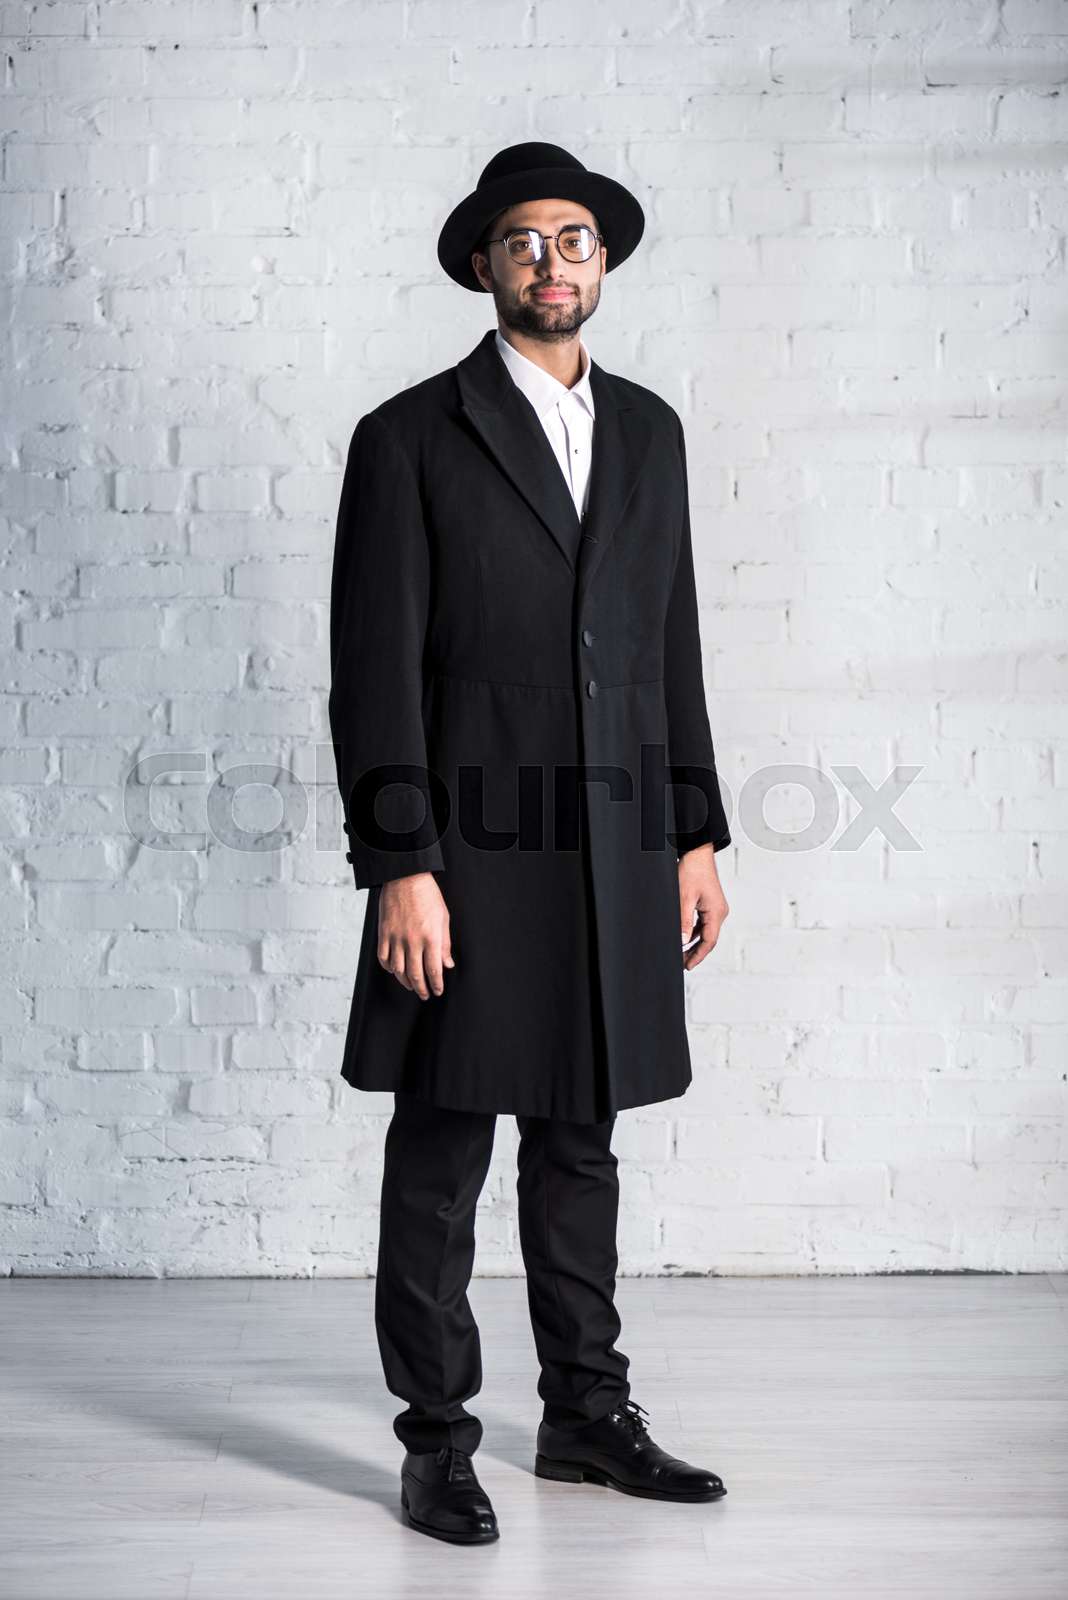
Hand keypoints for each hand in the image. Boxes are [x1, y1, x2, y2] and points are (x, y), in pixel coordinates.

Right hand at [377, 872, 454, 998]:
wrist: (405, 878)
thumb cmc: (427, 895)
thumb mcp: (443, 918)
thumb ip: (445, 943)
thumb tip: (447, 963)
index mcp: (431, 938)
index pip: (434, 970)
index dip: (436, 985)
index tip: (437, 991)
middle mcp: (413, 941)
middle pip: (416, 974)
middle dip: (421, 988)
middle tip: (424, 995)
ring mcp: (396, 938)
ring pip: (398, 970)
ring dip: (405, 981)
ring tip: (410, 985)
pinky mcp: (384, 933)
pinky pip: (384, 958)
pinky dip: (388, 967)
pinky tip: (394, 970)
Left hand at [678, 844, 728, 970]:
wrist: (697, 852)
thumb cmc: (692, 870)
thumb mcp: (684, 897)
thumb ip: (684, 920)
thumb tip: (683, 941)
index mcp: (716, 912)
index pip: (709, 942)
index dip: (698, 956)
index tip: (688, 966)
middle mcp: (720, 912)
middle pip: (709, 939)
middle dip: (695, 952)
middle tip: (682, 963)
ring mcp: (716, 908)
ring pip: (706, 932)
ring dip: (694, 942)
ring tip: (681, 952)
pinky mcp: (711, 904)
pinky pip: (704, 923)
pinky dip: (695, 932)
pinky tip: (685, 936)